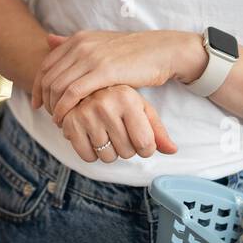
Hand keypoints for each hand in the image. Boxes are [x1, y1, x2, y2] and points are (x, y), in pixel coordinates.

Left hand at [33, 29, 205, 125]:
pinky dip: (65, 108)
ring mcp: (91, 57)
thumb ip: (74, 43)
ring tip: (58, 121)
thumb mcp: (100, 42)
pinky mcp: (103, 71)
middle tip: (48, 115)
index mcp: (78, 38)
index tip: (38, 103)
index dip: (38, 85)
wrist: (161, 50)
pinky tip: (67, 120)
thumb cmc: (132, 51)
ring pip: (58, 86)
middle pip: (48, 76)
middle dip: (44, 99)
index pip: (46, 64)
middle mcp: (81, 45)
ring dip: (53, 107)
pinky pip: (73, 93)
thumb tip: (48, 39)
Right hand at [60, 85, 177, 162]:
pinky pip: (87, 156)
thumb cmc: (121, 100)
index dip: (146, 148)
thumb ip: (158, 131)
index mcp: (127, 99)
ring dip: (109, 151)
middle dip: (127, 148)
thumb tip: (173, 150)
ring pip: (107, 157)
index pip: (145, 144)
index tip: (141, 139)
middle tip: (120, 132)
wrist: (88, 86)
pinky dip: (91, 153)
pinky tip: (92, 137)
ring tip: (106, 133)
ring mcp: (85, 113)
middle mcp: (105, 104)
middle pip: (127, 153)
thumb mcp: (142, 110)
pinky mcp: (70, 122)